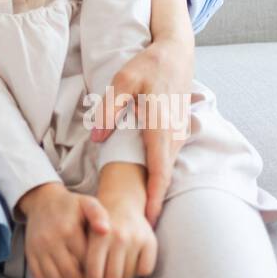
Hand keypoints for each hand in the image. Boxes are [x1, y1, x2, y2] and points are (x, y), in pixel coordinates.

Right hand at [16, 182, 110, 277]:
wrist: (42, 201)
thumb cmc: (70, 205)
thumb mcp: (87, 203)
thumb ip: (98, 214)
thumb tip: (106, 230)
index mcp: (68, 229)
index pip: (86, 260)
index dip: (96, 270)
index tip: (102, 272)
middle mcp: (51, 240)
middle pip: (71, 273)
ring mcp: (38, 248)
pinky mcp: (30, 254)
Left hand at [83, 195, 156, 277]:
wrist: (121, 202)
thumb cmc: (99, 224)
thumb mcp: (87, 235)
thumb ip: (85, 257)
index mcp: (98, 237)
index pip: (94, 272)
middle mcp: (118, 237)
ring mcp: (136, 239)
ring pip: (128, 275)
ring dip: (121, 277)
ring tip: (115, 269)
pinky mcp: (150, 241)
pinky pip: (145, 270)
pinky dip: (138, 271)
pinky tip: (130, 262)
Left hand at [89, 36, 194, 227]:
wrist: (176, 52)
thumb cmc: (149, 65)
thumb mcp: (124, 81)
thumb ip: (110, 109)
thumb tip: (97, 137)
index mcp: (161, 126)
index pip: (159, 171)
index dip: (153, 197)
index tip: (148, 219)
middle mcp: (174, 135)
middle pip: (164, 176)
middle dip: (153, 201)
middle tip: (137, 225)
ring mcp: (179, 133)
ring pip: (168, 168)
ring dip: (157, 189)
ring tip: (142, 212)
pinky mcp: (178, 130)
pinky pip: (169, 158)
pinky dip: (160, 174)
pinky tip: (149, 185)